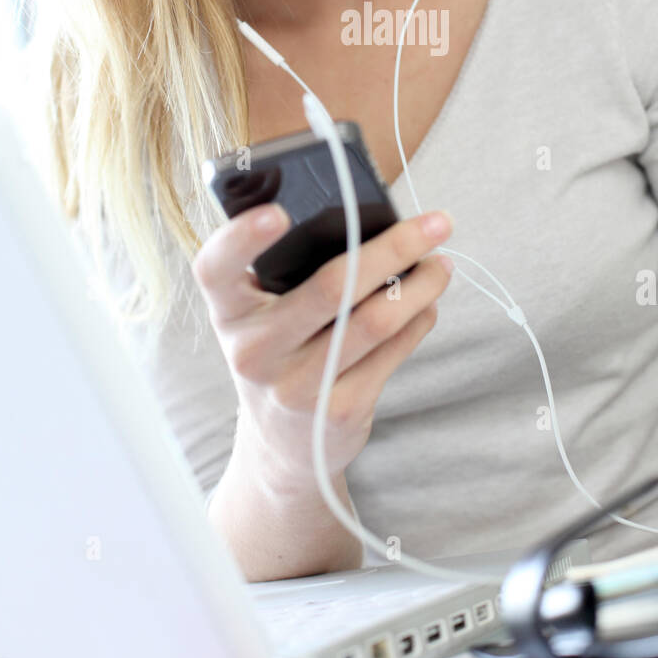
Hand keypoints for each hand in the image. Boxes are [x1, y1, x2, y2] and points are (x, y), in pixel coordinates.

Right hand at [192, 206, 453, 489]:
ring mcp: (295, 387)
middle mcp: (254, 351)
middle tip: (437, 223)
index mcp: (229, 312)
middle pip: (330, 286)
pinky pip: (391, 353)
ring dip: (420, 286)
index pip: (215, 269)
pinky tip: (428, 303)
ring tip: (442, 263)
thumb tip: (375, 222)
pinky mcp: (337, 411)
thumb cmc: (281, 352)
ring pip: (373, 321)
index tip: (279, 212)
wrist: (283, 444)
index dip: (240, 239)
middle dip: (394, 248)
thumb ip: (292, 273)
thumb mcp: (263, 316)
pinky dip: (418, 320)